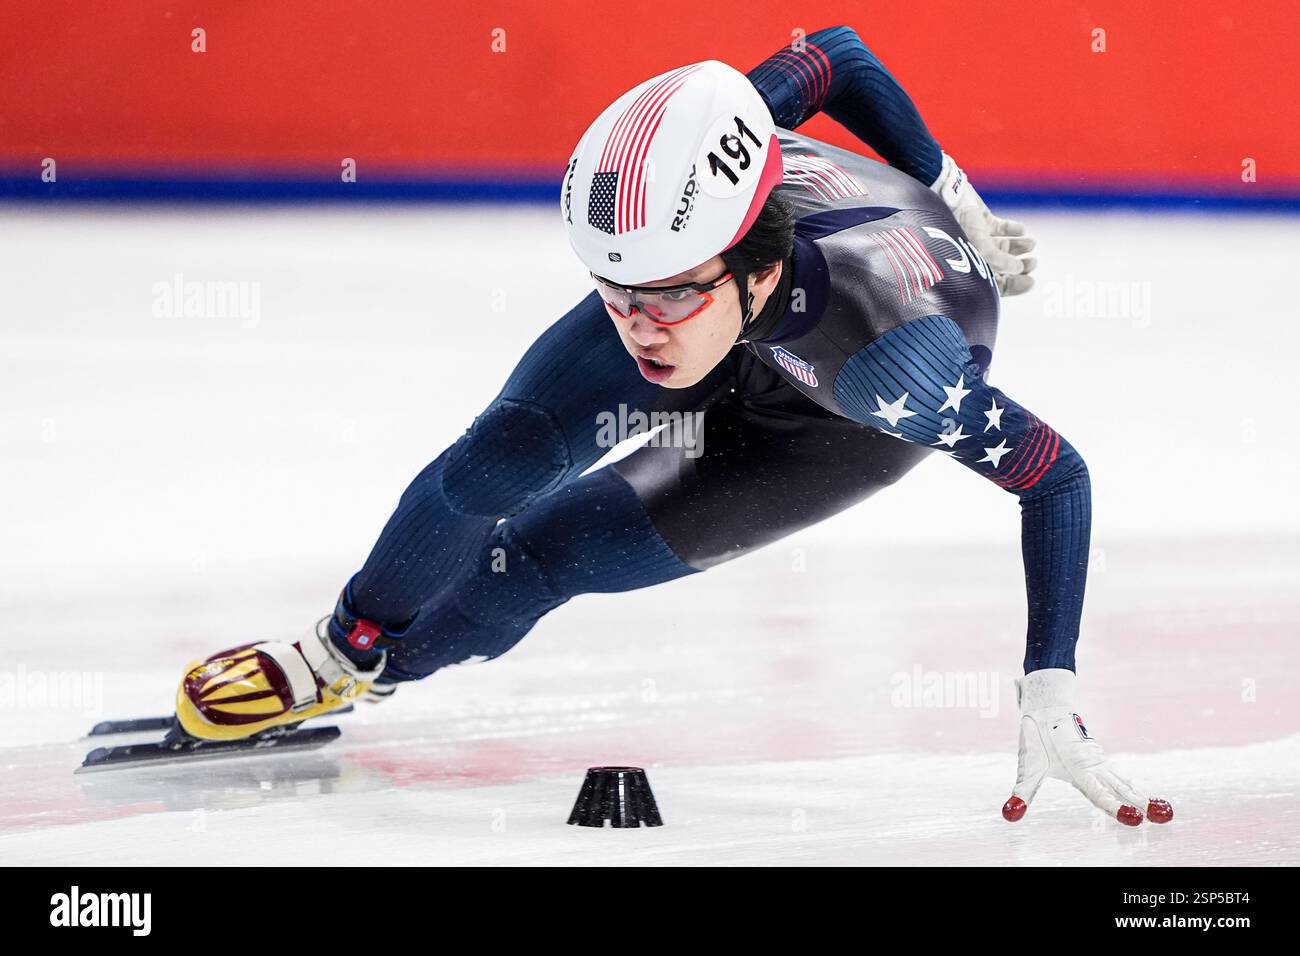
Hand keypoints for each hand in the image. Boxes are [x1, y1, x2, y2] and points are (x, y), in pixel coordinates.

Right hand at [930, 153, 1036, 296]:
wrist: (950, 197)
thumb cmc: (959, 225)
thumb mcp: (980, 247)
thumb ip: (1000, 260)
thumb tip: (1018, 269)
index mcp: (970, 266)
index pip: (994, 283)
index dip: (1013, 284)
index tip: (1030, 281)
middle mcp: (974, 253)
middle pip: (1001, 266)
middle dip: (1020, 266)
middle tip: (1033, 263)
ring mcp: (979, 236)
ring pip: (1004, 246)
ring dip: (1020, 247)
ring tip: (1032, 244)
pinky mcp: (983, 220)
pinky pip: (1001, 228)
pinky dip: (1013, 230)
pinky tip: (1021, 230)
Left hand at [1003, 668, 1173, 825]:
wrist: (1045, 706)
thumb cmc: (1035, 737)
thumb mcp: (1027, 767)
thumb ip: (1021, 794)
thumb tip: (1009, 815)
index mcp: (1078, 768)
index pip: (1101, 795)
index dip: (1117, 809)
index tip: (1136, 818)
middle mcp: (1092, 766)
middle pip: (1120, 789)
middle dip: (1140, 803)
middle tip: (1163, 816)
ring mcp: (1097, 760)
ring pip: (1121, 780)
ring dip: (1137, 794)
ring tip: (1157, 809)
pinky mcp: (1096, 757)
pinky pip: (1115, 773)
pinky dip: (1127, 784)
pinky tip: (1134, 790)